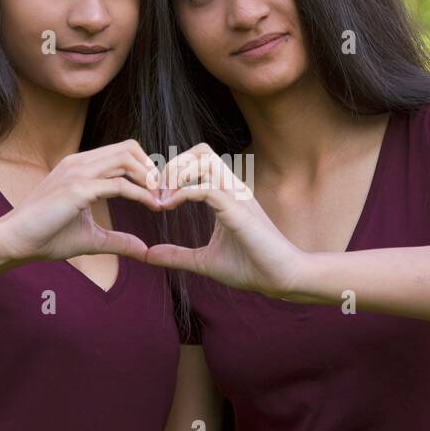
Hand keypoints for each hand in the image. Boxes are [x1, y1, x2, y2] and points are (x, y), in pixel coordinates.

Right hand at [0, 140, 161, 264]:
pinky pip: (119, 185)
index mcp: (80, 166)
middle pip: (129, 148)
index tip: (159, 191)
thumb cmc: (46, 236)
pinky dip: (141, 194)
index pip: (122, 152)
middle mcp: (79, 162)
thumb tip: (143, 249)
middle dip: (153, 168)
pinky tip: (152, 206)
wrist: (14, 240)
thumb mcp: (91, 238)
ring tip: (161, 199)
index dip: (145, 168)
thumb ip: (117, 240)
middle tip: (165, 193)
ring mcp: (78, 172)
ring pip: (126, 159)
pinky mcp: (77, 189)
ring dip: (150, 178)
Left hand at [147, 143, 303, 296]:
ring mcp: (237, 196)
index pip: (199, 161)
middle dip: (174, 164)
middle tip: (157, 191)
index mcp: (227, 195)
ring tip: (162, 198)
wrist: (281, 279)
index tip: (156, 196)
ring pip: (205, 160)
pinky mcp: (238, 211)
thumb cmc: (250, 268)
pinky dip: (184, 192)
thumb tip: (148, 255)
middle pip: (201, 151)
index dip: (174, 170)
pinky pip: (208, 187)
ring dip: (177, 173)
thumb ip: (176, 255)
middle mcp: (233, 189)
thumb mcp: (203, 261)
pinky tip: (168, 207)